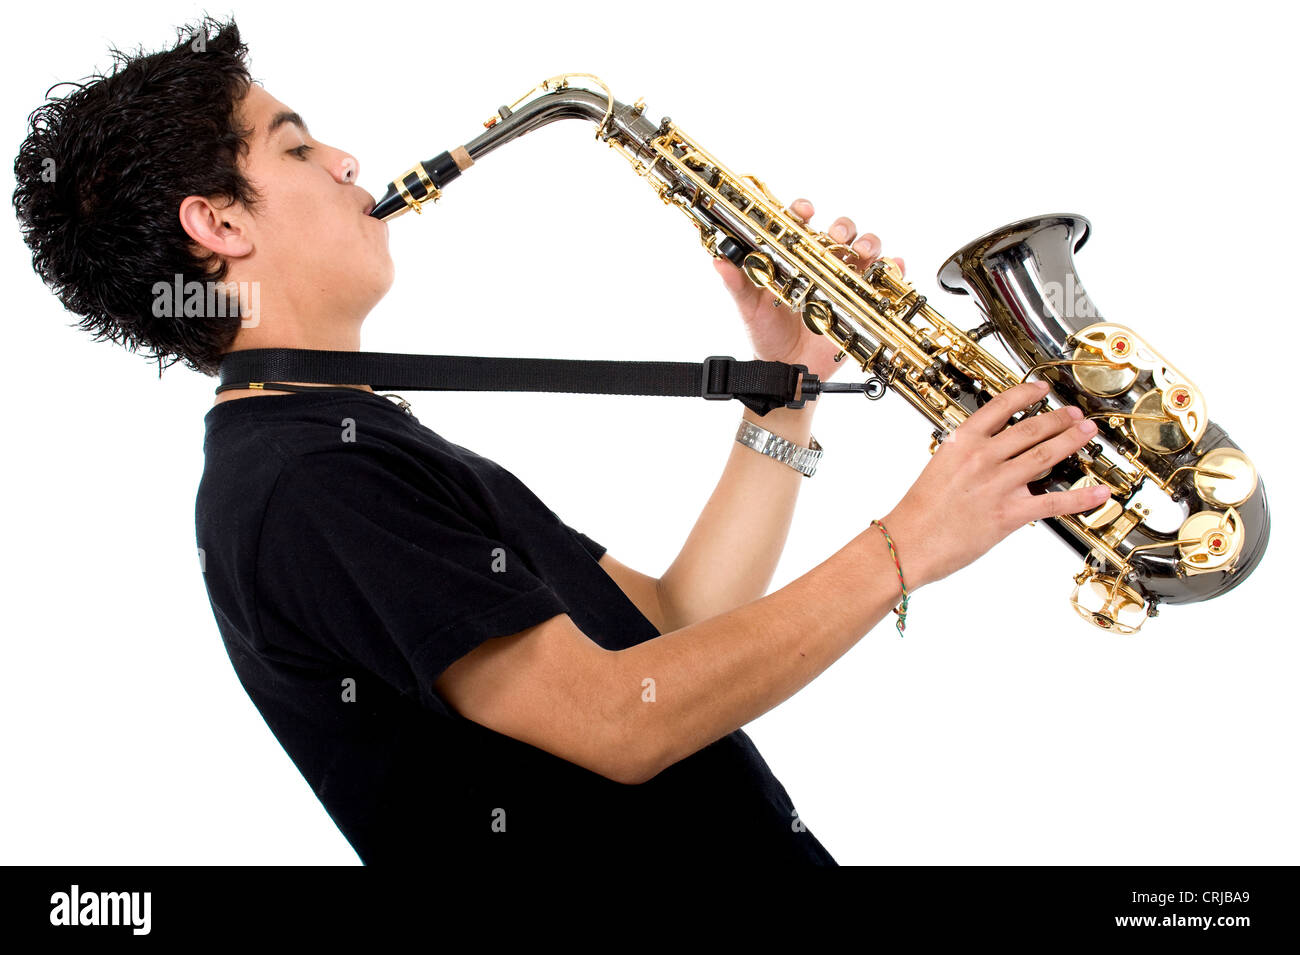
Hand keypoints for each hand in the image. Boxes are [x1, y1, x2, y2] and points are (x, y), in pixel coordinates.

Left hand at [712, 197, 903, 384]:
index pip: (800, 225)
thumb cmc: (767, 335)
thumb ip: (738, 284)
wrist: (786, 370)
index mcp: (793, 259)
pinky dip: (893, 269)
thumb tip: (718, 261)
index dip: (803, 212)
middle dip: (842, 228)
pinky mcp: (860, 302)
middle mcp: (820, 265)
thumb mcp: (750, 309)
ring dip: (869, 244)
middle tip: (837, 238)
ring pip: (864, 251)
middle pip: (839, 233)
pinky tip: (893, 267)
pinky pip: (883, 281)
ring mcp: (843, 282)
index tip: (803, 211)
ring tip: (864, 253)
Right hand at [876, 380, 1112, 589]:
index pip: (1001, 406)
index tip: (1041, 389)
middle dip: (1060, 419)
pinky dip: (1082, 497)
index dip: (1027, 394)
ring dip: (1072, 442)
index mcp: (962, 442)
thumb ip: (966, 455)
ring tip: (1086, 433)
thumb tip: (993, 450)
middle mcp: (982, 458)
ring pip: (1047, 455)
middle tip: (1075, 414)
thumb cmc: (918, 512)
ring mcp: (998, 484)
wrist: (907, 542)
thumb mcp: (939, 467)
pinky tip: (1098, 492)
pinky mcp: (1009, 513)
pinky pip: (1054, 502)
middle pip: (1031, 429)